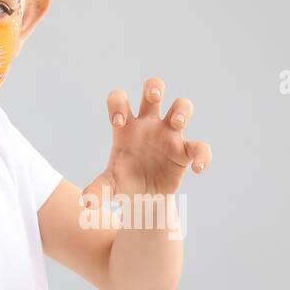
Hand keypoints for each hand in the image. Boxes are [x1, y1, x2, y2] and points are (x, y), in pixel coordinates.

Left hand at [82, 77, 212, 206]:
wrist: (143, 201)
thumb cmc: (123, 183)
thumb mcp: (108, 186)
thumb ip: (97, 190)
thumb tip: (87, 202)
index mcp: (125, 127)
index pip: (120, 99)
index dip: (118, 103)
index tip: (117, 122)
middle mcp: (148, 125)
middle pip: (153, 90)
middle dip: (154, 87)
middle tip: (154, 98)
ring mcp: (168, 136)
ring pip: (182, 106)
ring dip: (182, 109)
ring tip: (176, 122)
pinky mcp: (184, 152)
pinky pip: (200, 147)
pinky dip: (202, 155)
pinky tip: (196, 169)